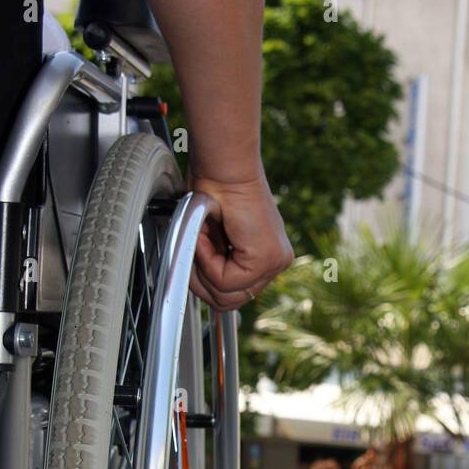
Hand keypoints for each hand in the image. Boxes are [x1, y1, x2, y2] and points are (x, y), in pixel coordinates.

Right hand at [189, 170, 293, 311]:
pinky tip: (206, 235)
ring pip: (226, 296)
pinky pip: (225, 281)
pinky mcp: (267, 259)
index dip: (205, 281)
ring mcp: (275, 263)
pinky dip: (206, 260)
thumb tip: (196, 289)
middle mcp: (275, 263)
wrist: (223, 166)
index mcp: (266, 259)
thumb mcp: (211, 238)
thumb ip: (211, 264)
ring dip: (202, 269)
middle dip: (202, 281)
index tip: (195, 251)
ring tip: (201, 238)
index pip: (233, 295)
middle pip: (230, 302)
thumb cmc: (213, 190)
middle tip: (192, 250)